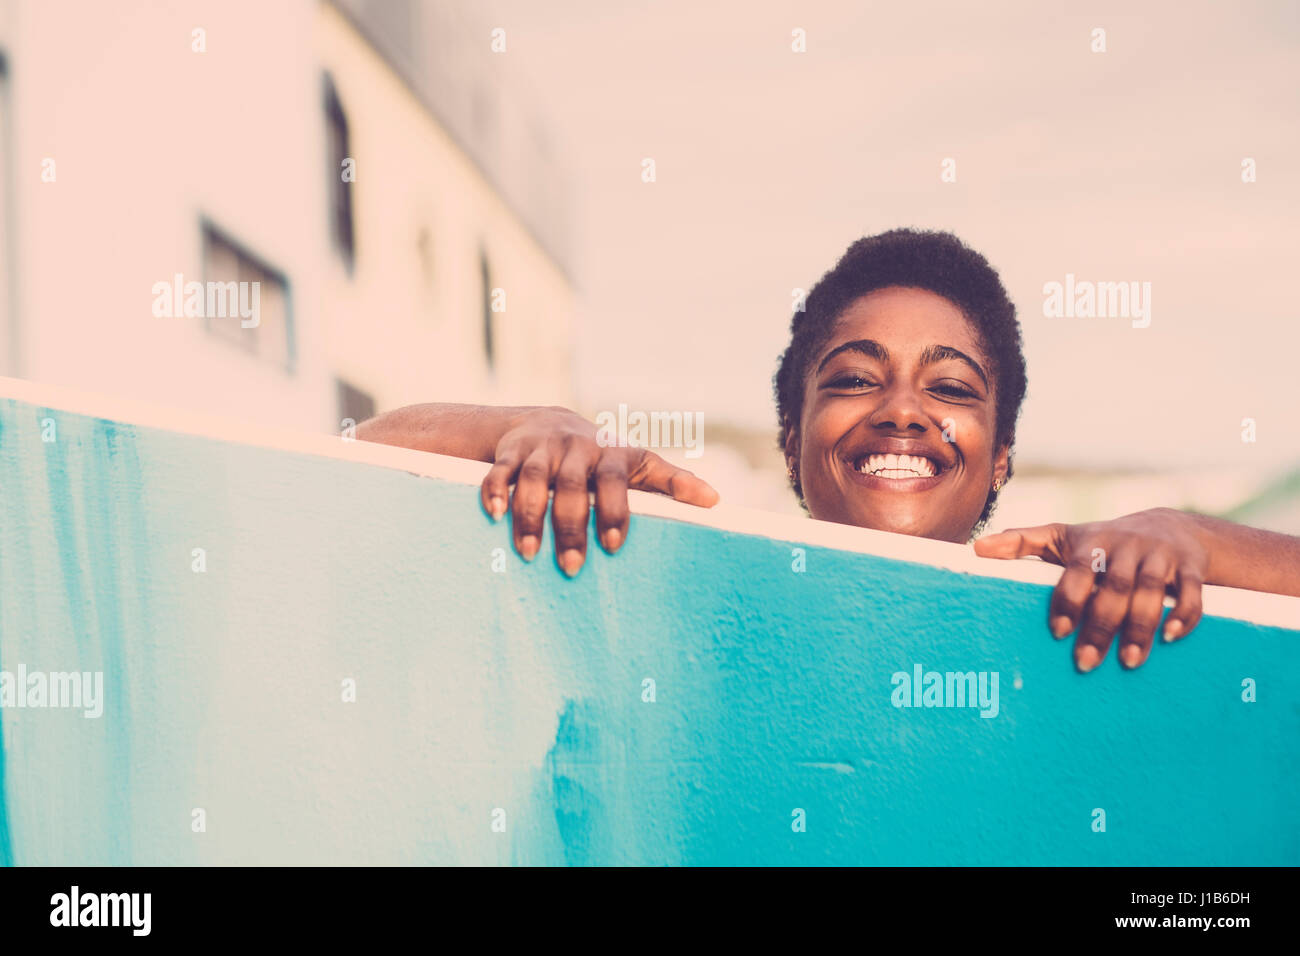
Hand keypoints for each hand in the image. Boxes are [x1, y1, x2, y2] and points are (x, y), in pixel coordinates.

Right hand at [482, 407, 718, 574]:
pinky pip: (500, 471)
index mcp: (612, 453)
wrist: (547, 421)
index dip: (615, 511)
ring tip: (530, 554)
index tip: (615, 545)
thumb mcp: (637, 463)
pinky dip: (494, 492)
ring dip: (531, 518)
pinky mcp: (511, 452)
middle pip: (573, 487)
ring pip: (534, 481)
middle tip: (572, 568)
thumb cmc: (601, 456)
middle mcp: (577, 448)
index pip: (616, 480)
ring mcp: (542, 449)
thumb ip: (671, 482)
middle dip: (572, 528)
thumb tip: (715, 501)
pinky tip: (494, 516)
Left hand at [973, 508, 1208, 670]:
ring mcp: (1159, 556)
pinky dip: (1184, 614)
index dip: (1068, 599)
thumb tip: (976, 550)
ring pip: (1152, 592)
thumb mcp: (1061, 536)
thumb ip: (1020, 542)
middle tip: (1085, 663)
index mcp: (1090, 543)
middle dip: (1100, 625)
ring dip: (1140, 627)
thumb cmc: (1101, 542)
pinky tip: (1171, 637)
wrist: (1170, 527)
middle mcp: (1124, 547)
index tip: (1057, 631)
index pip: (1076, 571)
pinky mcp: (1190, 567)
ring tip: (1129, 662)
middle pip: (1113, 587)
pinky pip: (1192, 592)